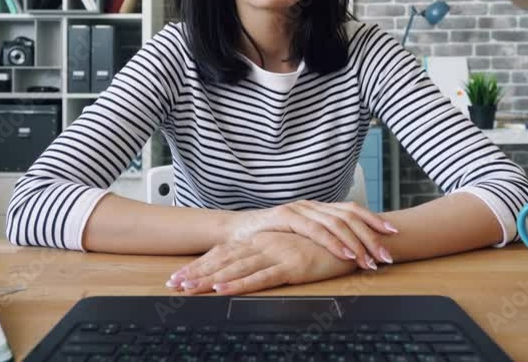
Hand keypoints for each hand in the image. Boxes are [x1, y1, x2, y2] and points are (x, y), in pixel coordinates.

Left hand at [167, 232, 357, 294]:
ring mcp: (277, 253)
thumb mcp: (290, 248)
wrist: (354, 238)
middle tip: (173, 284)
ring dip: (210, 280)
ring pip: (236, 268)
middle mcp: (266, 243)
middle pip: (224, 260)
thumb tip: (247, 267)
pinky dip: (239, 284)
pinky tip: (223, 289)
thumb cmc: (323, 246)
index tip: (180, 276)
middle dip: (197, 273)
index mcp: (263, 239)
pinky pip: (261, 277)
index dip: (201, 265)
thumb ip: (269, 255)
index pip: (225, 253)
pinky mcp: (291, 265)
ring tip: (188, 289)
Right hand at [223, 200, 397, 269]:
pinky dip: (334, 243)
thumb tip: (349, 248)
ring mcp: (299, 209)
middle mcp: (312, 205)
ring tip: (371, 260)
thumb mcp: (299, 236)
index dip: (373, 220)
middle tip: (387, 255)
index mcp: (318, 208)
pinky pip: (316, 230)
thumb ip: (320, 237)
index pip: (352, 210)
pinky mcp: (286, 217)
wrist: (235, 232)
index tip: (393, 233)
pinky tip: (346, 254)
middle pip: (350, 216)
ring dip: (358, 243)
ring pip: (337, 223)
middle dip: (372, 236)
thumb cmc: (269, 237)